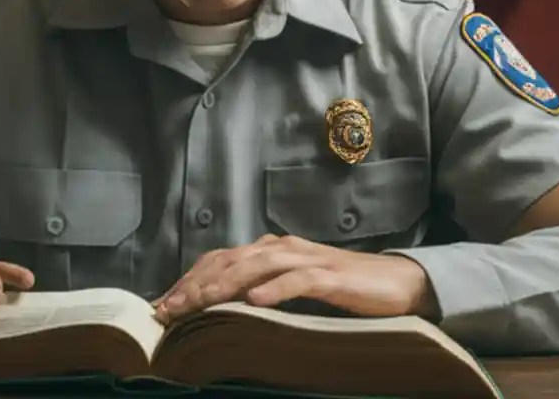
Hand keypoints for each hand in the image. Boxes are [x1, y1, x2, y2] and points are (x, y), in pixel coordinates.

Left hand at [152, 234, 434, 324]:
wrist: (396, 282)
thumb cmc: (343, 289)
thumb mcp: (293, 288)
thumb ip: (260, 291)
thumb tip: (218, 310)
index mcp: (270, 250)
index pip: (219, 260)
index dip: (188, 280)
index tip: (162, 305)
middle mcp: (282, 248)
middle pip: (229, 261)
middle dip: (194, 285)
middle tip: (168, 309)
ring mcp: (307, 259)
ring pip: (256, 266)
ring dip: (223, 285)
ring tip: (197, 304)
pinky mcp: (331, 276)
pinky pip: (298, 280)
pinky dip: (275, 289)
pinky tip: (254, 302)